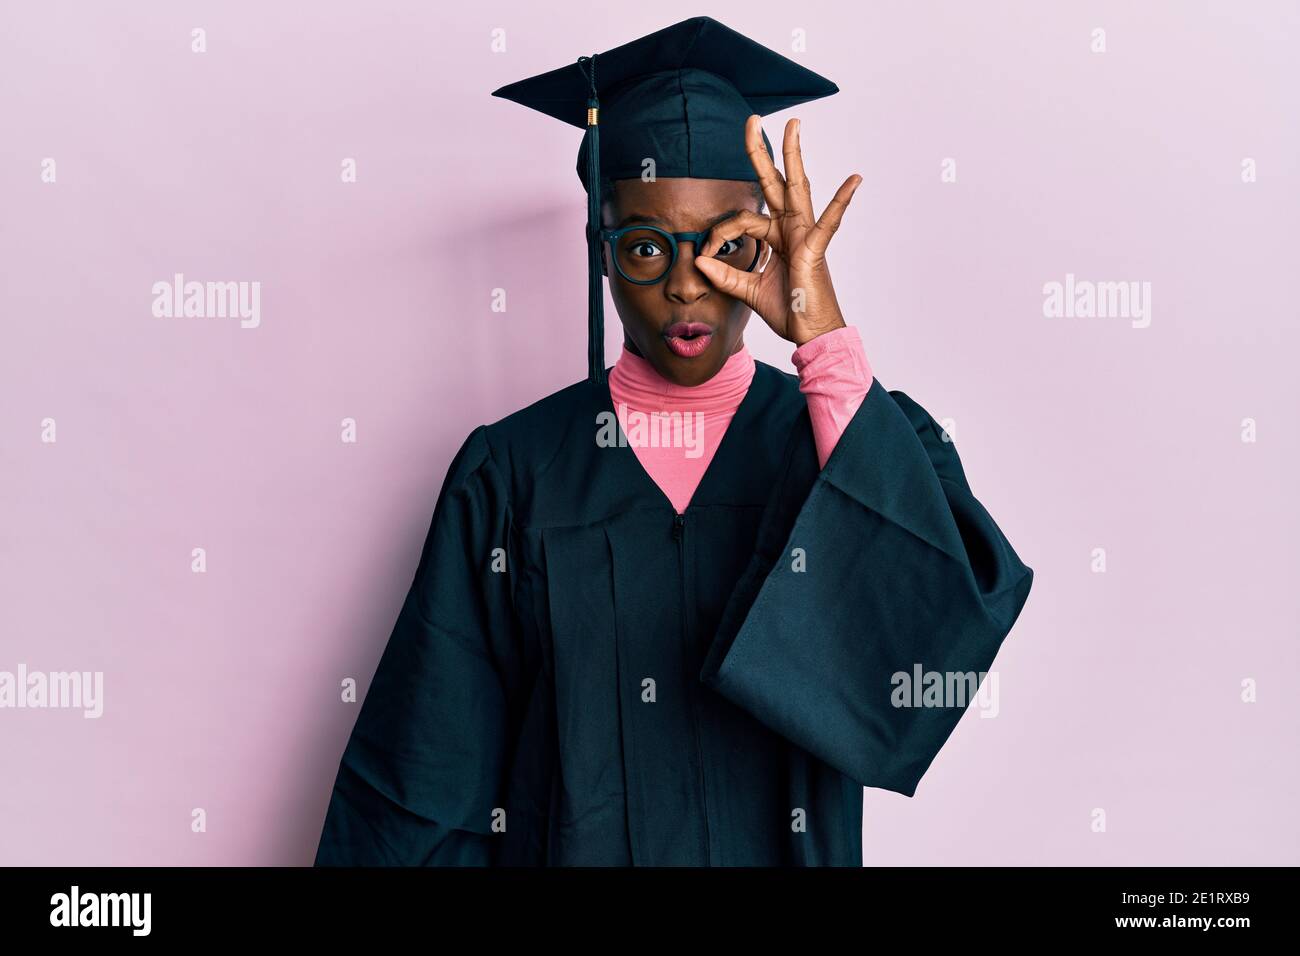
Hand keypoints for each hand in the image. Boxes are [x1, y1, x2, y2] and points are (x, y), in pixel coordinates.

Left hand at [693, 115, 860, 345]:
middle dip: (762, 152)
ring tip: (793, 126)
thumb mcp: (748, 291)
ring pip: (796, 187)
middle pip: (774, 183)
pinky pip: (828, 221)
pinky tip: (854, 179)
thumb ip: (725, 276)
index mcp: (776, 237)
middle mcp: (790, 229)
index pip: (741, 220)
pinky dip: (841, 200)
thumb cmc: (788, 309)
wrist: (810, 333)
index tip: (705, 255)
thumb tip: (699, 261)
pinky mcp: (815, 248)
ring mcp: (804, 235)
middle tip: (752, 121)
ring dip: (793, 155)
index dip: (718, 233)